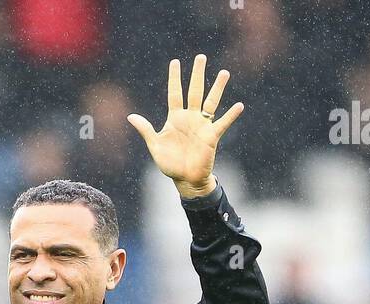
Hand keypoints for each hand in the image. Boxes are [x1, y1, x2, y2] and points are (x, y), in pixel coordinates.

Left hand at [127, 55, 243, 197]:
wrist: (185, 180)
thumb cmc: (170, 164)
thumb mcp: (155, 146)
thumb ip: (146, 130)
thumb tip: (130, 117)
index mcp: (175, 118)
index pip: (175, 93)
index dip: (174, 78)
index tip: (175, 62)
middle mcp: (190, 117)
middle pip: (194, 91)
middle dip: (197, 74)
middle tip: (201, 57)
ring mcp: (202, 125)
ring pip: (211, 102)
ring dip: (217, 88)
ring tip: (224, 73)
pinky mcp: (211, 136)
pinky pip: (222, 123)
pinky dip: (231, 115)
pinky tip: (239, 106)